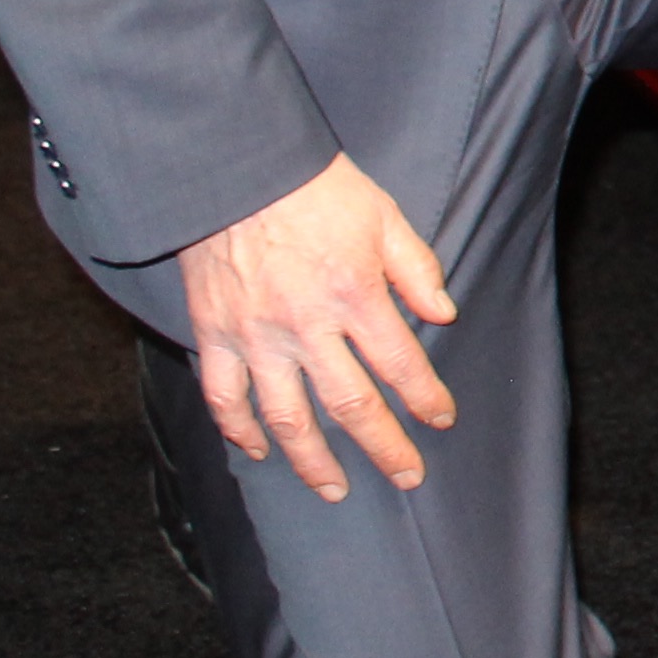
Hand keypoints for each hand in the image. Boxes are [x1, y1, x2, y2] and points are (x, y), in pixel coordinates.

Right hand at [176, 153, 459, 499]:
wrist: (235, 168)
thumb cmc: (315, 187)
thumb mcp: (383, 215)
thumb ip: (415, 268)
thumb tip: (444, 314)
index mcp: (354, 295)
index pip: (400, 364)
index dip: (425, 398)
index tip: (440, 419)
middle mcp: (306, 325)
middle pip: (350, 405)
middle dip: (383, 448)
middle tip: (405, 477)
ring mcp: (256, 335)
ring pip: (287, 418)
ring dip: (313, 461)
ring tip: (334, 490)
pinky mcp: (214, 333)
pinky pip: (225, 397)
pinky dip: (240, 431)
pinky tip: (258, 453)